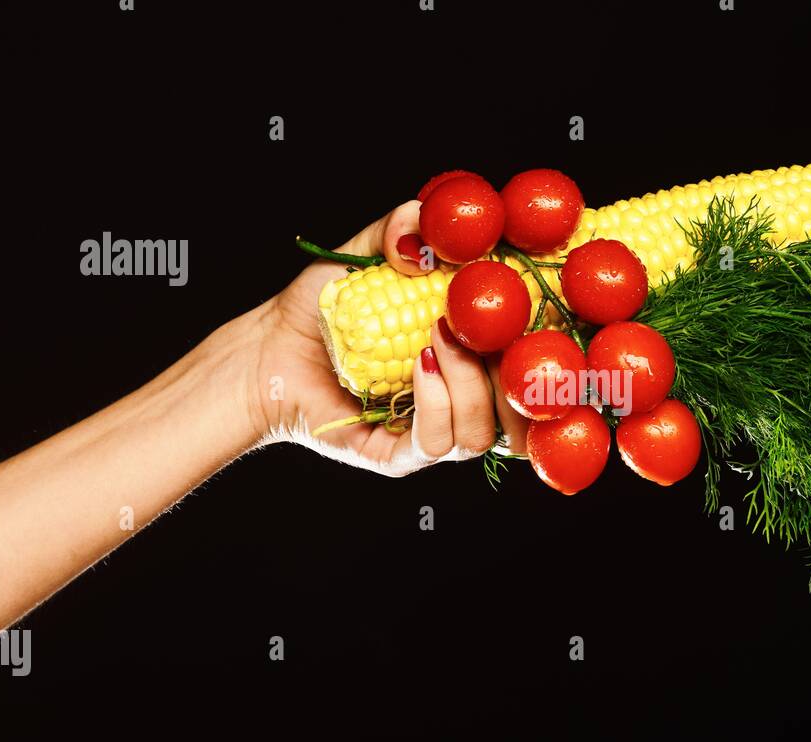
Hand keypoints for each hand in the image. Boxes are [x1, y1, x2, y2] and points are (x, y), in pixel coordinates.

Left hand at [246, 202, 528, 475]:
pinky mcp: (397, 456)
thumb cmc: (320, 308)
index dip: (545, 347)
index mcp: (471, 361)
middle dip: (516, 373)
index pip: (530, 368)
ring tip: (436, 339)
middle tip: (485, 326)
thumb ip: (399, 228)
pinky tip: (419, 365)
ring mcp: (430, 433)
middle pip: (522, 415)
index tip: (533, 305)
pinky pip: (438, 444)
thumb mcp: (365, 256)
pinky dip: (435, 402)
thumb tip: (429, 216)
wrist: (266, 350)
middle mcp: (459, 402)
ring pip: (481, 435)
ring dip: (469, 385)